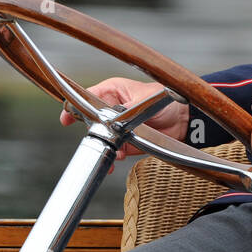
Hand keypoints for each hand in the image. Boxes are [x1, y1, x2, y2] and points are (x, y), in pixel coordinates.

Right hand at [59, 77, 188, 161]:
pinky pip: (114, 150)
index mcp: (112, 91)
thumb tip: (112, 121)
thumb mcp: (143, 102)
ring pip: (101, 138)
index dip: (75, 108)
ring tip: (109, 154)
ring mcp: (118, 127)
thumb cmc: (166, 101)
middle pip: (91, 121)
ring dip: (102, 147)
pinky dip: (112, 157)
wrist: (184, 119)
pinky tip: (115, 160)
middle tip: (93, 141)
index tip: (67, 118)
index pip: (87, 97)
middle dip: (91, 133)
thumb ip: (124, 112)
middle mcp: (112, 109)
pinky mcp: (126, 141)